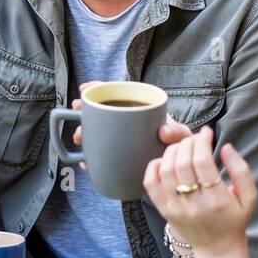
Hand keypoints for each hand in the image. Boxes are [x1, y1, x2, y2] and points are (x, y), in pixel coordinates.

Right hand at [71, 81, 192, 158]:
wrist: (178, 169)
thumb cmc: (179, 146)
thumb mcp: (181, 136)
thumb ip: (177, 132)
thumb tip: (162, 131)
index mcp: (138, 111)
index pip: (116, 94)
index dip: (98, 88)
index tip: (85, 88)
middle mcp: (125, 125)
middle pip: (100, 114)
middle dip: (84, 111)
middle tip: (77, 110)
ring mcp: (119, 142)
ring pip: (95, 135)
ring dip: (83, 133)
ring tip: (79, 137)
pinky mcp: (116, 160)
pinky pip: (99, 156)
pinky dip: (90, 158)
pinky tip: (85, 161)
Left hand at [143, 126, 255, 255]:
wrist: (217, 248)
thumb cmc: (235, 219)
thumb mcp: (249, 197)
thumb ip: (241, 170)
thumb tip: (226, 147)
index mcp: (217, 200)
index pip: (203, 162)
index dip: (202, 142)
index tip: (207, 132)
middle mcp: (194, 205)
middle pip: (183, 163)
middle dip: (188, 143)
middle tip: (195, 138)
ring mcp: (176, 208)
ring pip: (166, 170)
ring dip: (172, 151)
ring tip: (183, 147)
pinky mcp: (164, 210)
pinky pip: (150, 184)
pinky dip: (154, 166)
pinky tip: (165, 160)